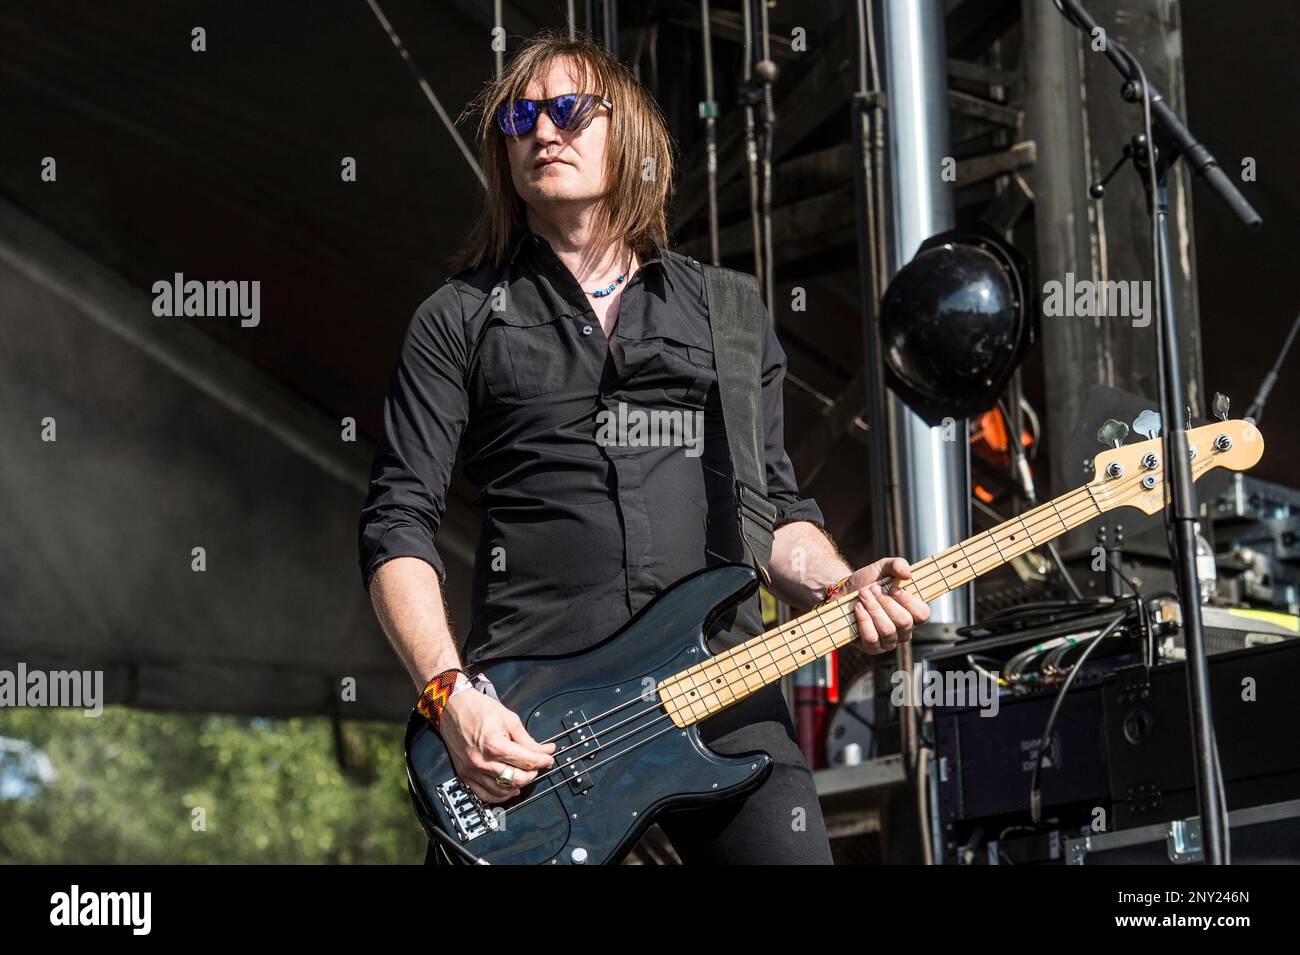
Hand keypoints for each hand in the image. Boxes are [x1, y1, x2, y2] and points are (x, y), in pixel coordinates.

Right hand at [438, 689, 555, 803]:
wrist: (453, 708)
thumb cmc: (478, 709)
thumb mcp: (509, 719)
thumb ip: (527, 739)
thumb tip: (544, 750)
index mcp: (495, 745)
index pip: (527, 761)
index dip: (543, 760)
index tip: (549, 758)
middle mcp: (482, 761)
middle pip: (517, 779)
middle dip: (533, 773)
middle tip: (538, 765)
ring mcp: (472, 770)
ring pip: (503, 790)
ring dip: (518, 785)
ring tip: (525, 775)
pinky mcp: (465, 775)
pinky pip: (484, 795)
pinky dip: (500, 795)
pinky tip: (509, 789)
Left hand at [839, 557, 930, 655]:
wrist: (843, 591)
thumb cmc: (867, 581)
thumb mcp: (883, 567)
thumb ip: (898, 565)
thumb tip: (908, 574)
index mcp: (912, 613)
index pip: (922, 614)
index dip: (908, 601)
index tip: (892, 588)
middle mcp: (904, 630)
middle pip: (904, 621)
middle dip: (886, 603)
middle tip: (873, 589)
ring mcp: (889, 641)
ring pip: (888, 630)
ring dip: (873, 609)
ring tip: (863, 595)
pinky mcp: (872, 648)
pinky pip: (872, 639)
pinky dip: (863, 620)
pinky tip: (858, 608)